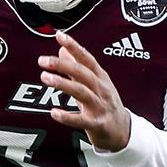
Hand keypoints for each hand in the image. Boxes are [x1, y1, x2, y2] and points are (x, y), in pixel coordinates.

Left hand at [39, 32, 131, 152]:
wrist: (122, 130)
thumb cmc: (106, 104)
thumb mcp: (95, 83)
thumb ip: (77, 66)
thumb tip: (62, 49)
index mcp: (100, 77)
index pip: (86, 58)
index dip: (74, 46)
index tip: (60, 36)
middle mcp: (101, 90)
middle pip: (82, 73)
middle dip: (63, 64)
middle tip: (43, 60)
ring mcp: (99, 107)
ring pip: (81, 92)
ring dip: (63, 84)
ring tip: (45, 77)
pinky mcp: (96, 124)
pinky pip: (81, 120)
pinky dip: (67, 116)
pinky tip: (54, 112)